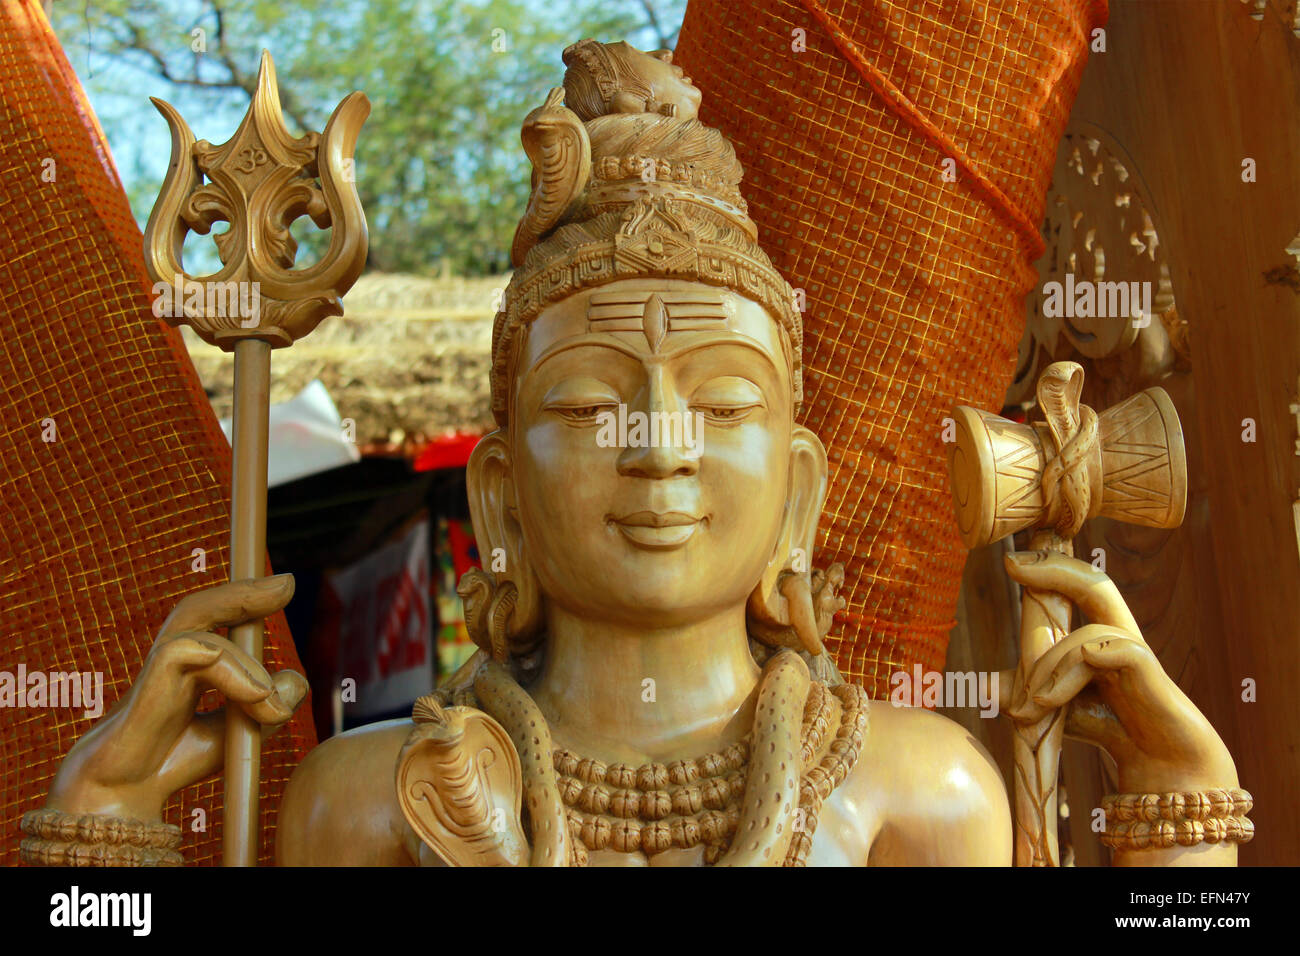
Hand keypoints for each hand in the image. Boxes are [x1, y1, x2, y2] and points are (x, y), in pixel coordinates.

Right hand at [46, 575, 307, 822]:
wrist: (124, 795)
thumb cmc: (173, 760)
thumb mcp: (234, 733)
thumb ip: (266, 706)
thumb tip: (298, 678)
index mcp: (191, 666)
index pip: (219, 621)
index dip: (246, 599)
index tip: (286, 585)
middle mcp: (173, 660)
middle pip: (201, 608)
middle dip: (243, 591)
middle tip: (286, 584)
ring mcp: (157, 671)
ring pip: (204, 635)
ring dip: (251, 668)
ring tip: (274, 710)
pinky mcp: (146, 684)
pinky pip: (192, 654)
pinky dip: (232, 672)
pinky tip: (256, 698)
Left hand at [1001, 550, 1236, 794]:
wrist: (1158, 762)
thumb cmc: (1107, 725)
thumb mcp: (1056, 707)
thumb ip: (1024, 694)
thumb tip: (983, 687)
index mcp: (1097, 633)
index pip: (1077, 587)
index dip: (1050, 569)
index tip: (1010, 561)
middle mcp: (1117, 634)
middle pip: (1095, 583)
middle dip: (1055, 568)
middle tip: (1013, 565)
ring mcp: (1135, 652)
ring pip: (1083, 638)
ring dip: (1049, 670)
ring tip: (1032, 707)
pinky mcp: (1150, 673)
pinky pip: (1113, 653)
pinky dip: (1080, 667)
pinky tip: (1053, 693)